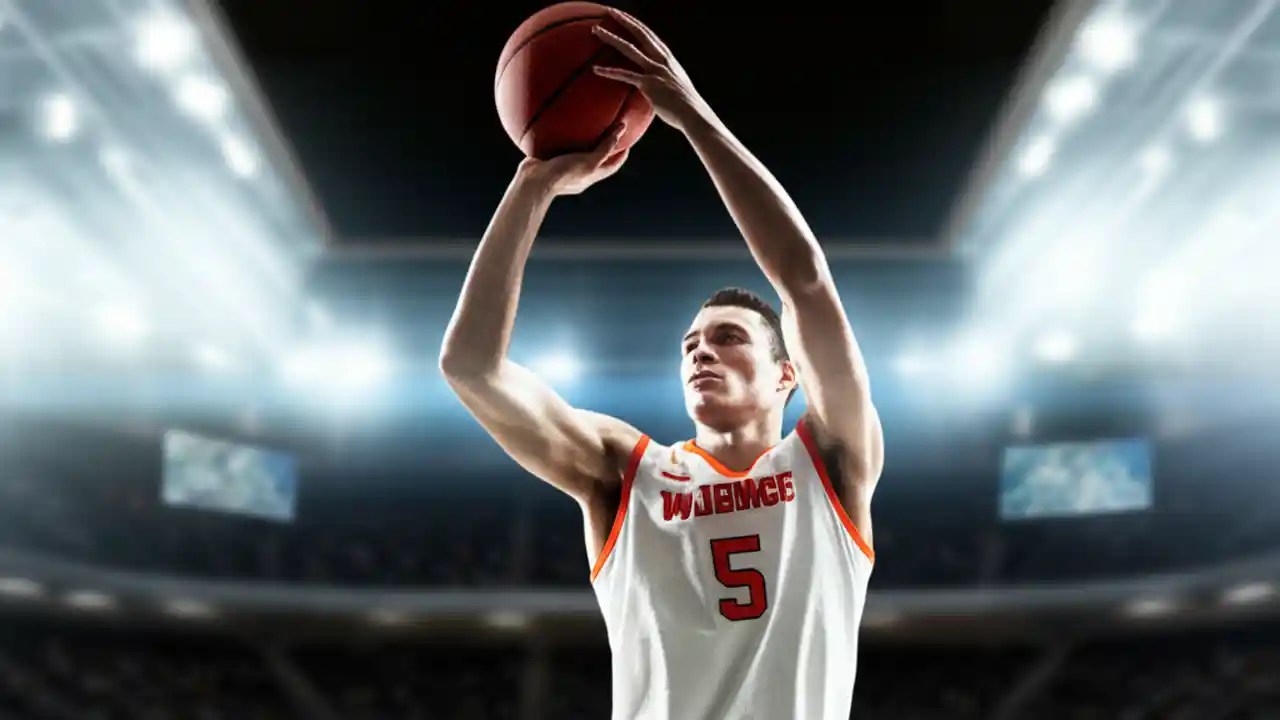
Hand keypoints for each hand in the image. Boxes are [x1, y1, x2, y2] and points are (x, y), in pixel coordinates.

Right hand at [518, 122, 629, 195]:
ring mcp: (563, 167)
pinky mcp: (549, 160)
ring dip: (582, 140)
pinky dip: (562, 136)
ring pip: (577, 152)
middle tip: (609, 129)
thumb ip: (604, 147)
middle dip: (603, 146)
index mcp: (590, 176)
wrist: (534, 181)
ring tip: (585, 123)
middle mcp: (579, 173)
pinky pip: (559, 146)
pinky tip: (560, 122)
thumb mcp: (589, 161)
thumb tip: (620, 130)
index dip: (621, 155)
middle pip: (596, 158)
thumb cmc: (564, 174)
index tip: (628, 142)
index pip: (612, 166)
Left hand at [591, 9, 710, 131]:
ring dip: (611, 38)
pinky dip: (610, 72)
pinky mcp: (649, 85)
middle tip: (608, 11)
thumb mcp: (676, 84)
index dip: (635, 23)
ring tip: (595, 30)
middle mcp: (661, 60)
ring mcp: (655, 71)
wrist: (692, 114)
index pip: (649, 34)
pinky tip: (596, 70)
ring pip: (629, 49)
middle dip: (623, 20)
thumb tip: (657, 81)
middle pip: (639, 33)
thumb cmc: (685, 104)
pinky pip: (626, 75)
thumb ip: (664, 78)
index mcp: (667, 58)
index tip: (623, 15)